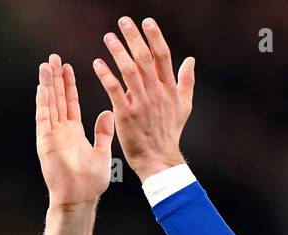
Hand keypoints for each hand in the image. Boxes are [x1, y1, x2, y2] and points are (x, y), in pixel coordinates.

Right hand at [36, 53, 115, 207]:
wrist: (80, 199)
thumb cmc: (90, 183)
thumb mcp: (102, 152)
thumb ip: (103, 132)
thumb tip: (108, 113)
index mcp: (74, 133)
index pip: (70, 103)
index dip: (68, 85)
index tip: (68, 67)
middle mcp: (61, 131)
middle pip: (57, 98)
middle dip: (55, 78)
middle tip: (54, 58)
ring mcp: (51, 136)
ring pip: (49, 104)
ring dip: (47, 85)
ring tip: (46, 65)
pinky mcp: (45, 143)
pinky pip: (44, 118)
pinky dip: (43, 103)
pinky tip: (42, 87)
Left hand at [92, 16, 193, 180]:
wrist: (159, 159)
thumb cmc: (169, 133)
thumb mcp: (184, 106)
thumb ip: (187, 81)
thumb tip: (191, 60)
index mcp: (170, 89)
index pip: (163, 56)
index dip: (155, 37)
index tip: (146, 21)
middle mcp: (156, 93)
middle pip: (145, 59)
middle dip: (134, 37)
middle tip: (123, 21)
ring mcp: (141, 103)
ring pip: (129, 71)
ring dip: (118, 52)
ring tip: (108, 37)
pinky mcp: (126, 115)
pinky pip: (114, 90)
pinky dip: (106, 75)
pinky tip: (97, 63)